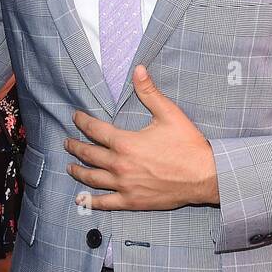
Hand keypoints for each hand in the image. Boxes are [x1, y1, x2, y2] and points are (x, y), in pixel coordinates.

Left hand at [65, 65, 218, 209]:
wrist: (204, 176)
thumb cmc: (187, 145)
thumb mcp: (169, 113)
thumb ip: (149, 92)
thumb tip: (138, 69)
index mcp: (125, 143)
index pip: (95, 130)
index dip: (82, 122)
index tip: (75, 117)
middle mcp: (119, 165)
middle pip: (88, 155)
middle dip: (75, 146)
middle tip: (67, 142)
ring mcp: (124, 185)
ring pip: (92, 178)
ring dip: (78, 171)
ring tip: (70, 166)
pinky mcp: (131, 201)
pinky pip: (105, 202)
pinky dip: (91, 201)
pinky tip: (82, 198)